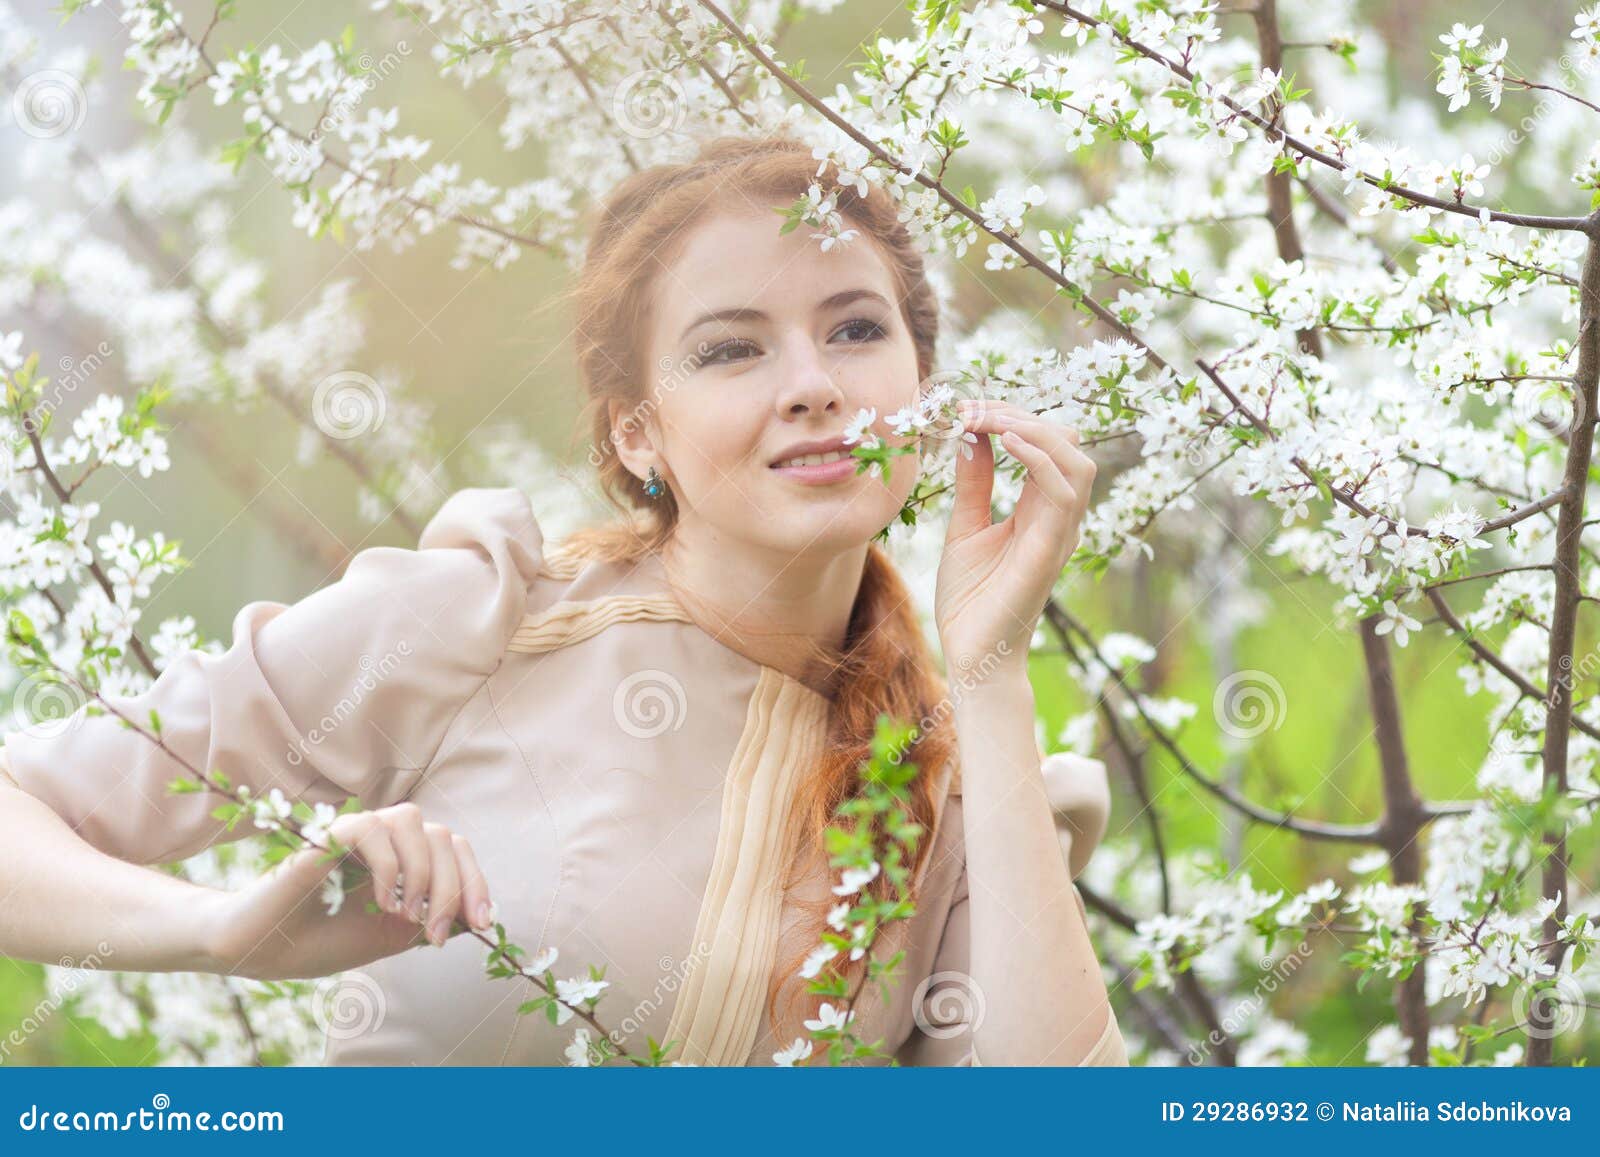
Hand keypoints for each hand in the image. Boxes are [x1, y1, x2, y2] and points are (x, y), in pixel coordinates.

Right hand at [202, 801, 493, 980]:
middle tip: (436, 933)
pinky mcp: (325, 835)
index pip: (456, 850)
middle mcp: (385, 838)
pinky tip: (379, 899)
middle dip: (452, 888)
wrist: (264, 951)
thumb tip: (478, 918)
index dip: (475, 883)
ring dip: (422, 871)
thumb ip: (430, 922)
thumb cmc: (323, 941)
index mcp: (404, 858)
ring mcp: (356, 833)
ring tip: (405, 915)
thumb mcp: (392, 938)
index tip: (483, 923)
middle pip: (444, 836)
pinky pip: (370, 826)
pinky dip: (386, 863)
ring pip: (413, 820)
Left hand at [934, 399, 1095, 669]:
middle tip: (972, 408)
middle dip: (1020, 414)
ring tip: (988, 420)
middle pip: (1067, 443)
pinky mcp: (1052, 550)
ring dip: (1033, 429)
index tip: (965, 407)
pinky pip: (1064, 493)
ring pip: (1076, 461)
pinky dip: (1040, 459)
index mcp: (1039, 509)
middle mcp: (1058, 516)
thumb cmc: (970, 601)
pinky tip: (1005, 444)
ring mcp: (1060, 533)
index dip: (1010, 416)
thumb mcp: (964, 528)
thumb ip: (973, 483)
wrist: (972, 655)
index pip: (1044, 444)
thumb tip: (970, 436)